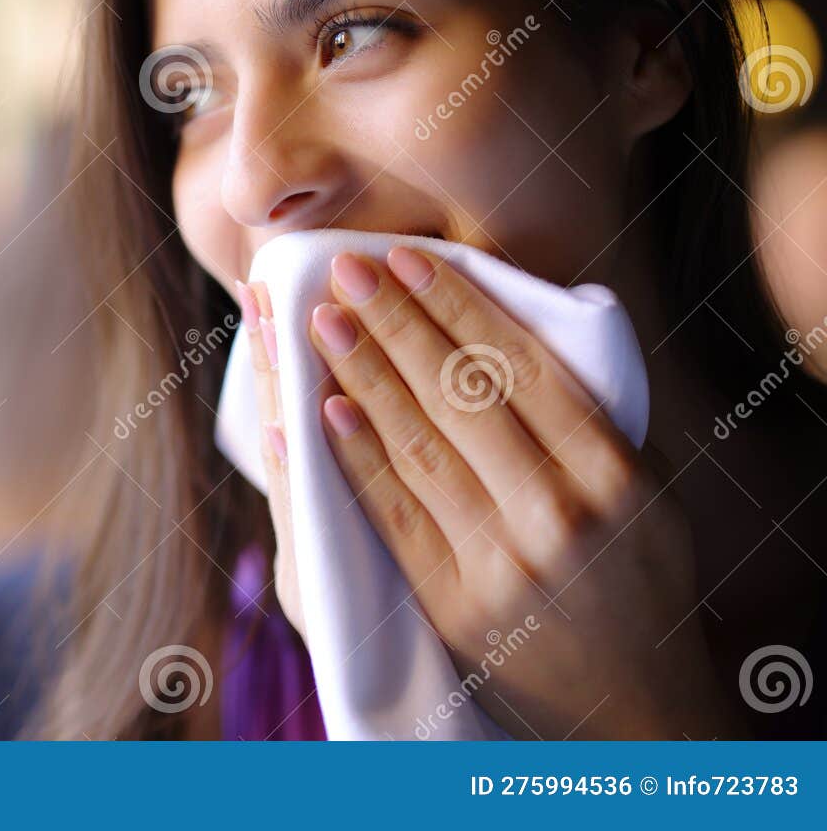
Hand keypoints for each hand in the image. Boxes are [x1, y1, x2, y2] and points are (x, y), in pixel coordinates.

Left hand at [239, 247, 744, 738]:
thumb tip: (504, 323)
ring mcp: (505, 564)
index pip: (521, 366)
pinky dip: (357, 457)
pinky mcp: (455, 607)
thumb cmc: (633, 579)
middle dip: (396, 323)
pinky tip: (324, 407)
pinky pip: (396, 516)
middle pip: (461, 395)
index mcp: (614, 473)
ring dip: (363, 374)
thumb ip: (583, 420)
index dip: (458, 306)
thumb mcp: (645, 493)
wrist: (636, 708)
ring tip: (321, 320)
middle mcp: (561, 514)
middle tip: (346, 270)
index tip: (407, 258)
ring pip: (420, 447)